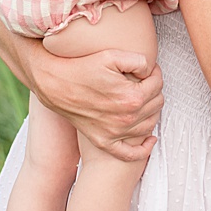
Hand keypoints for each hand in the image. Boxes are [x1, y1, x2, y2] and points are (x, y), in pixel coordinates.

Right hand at [0, 0, 161, 161]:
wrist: (53, 84)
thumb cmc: (82, 67)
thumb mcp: (113, 55)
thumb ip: (140, 60)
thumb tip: (151, 71)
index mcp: (131, 98)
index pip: (158, 84)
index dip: (154, 72)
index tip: (146, 69)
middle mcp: (126, 119)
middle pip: (156, 103)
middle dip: (153, 90)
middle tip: (142, 81)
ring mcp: (115, 133)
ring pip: (150, 124)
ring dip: (151, 111)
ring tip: (143, 98)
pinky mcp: (104, 141)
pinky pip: (130, 154)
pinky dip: (143, 149)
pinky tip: (150, 139)